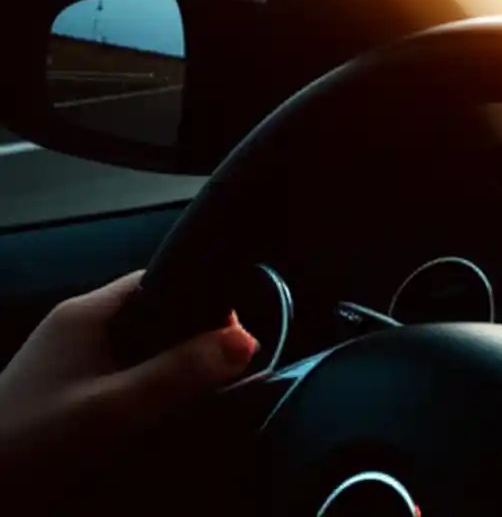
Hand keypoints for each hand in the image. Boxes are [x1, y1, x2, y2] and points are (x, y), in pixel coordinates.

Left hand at [0, 271, 256, 491]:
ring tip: (202, 395)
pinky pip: (122, 377)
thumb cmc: (33, 442)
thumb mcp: (115, 408)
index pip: (160, 280)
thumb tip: (247, 340)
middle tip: (227, 371)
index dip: (203, 300)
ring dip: (170, 369)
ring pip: (140, 350)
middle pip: (155, 316)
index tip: (237, 336)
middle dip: (192, 340)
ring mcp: (68, 362)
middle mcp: (77, 329)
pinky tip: (163, 416)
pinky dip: (148, 391)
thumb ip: (180, 373)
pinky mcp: (65, 394)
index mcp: (87, 313)